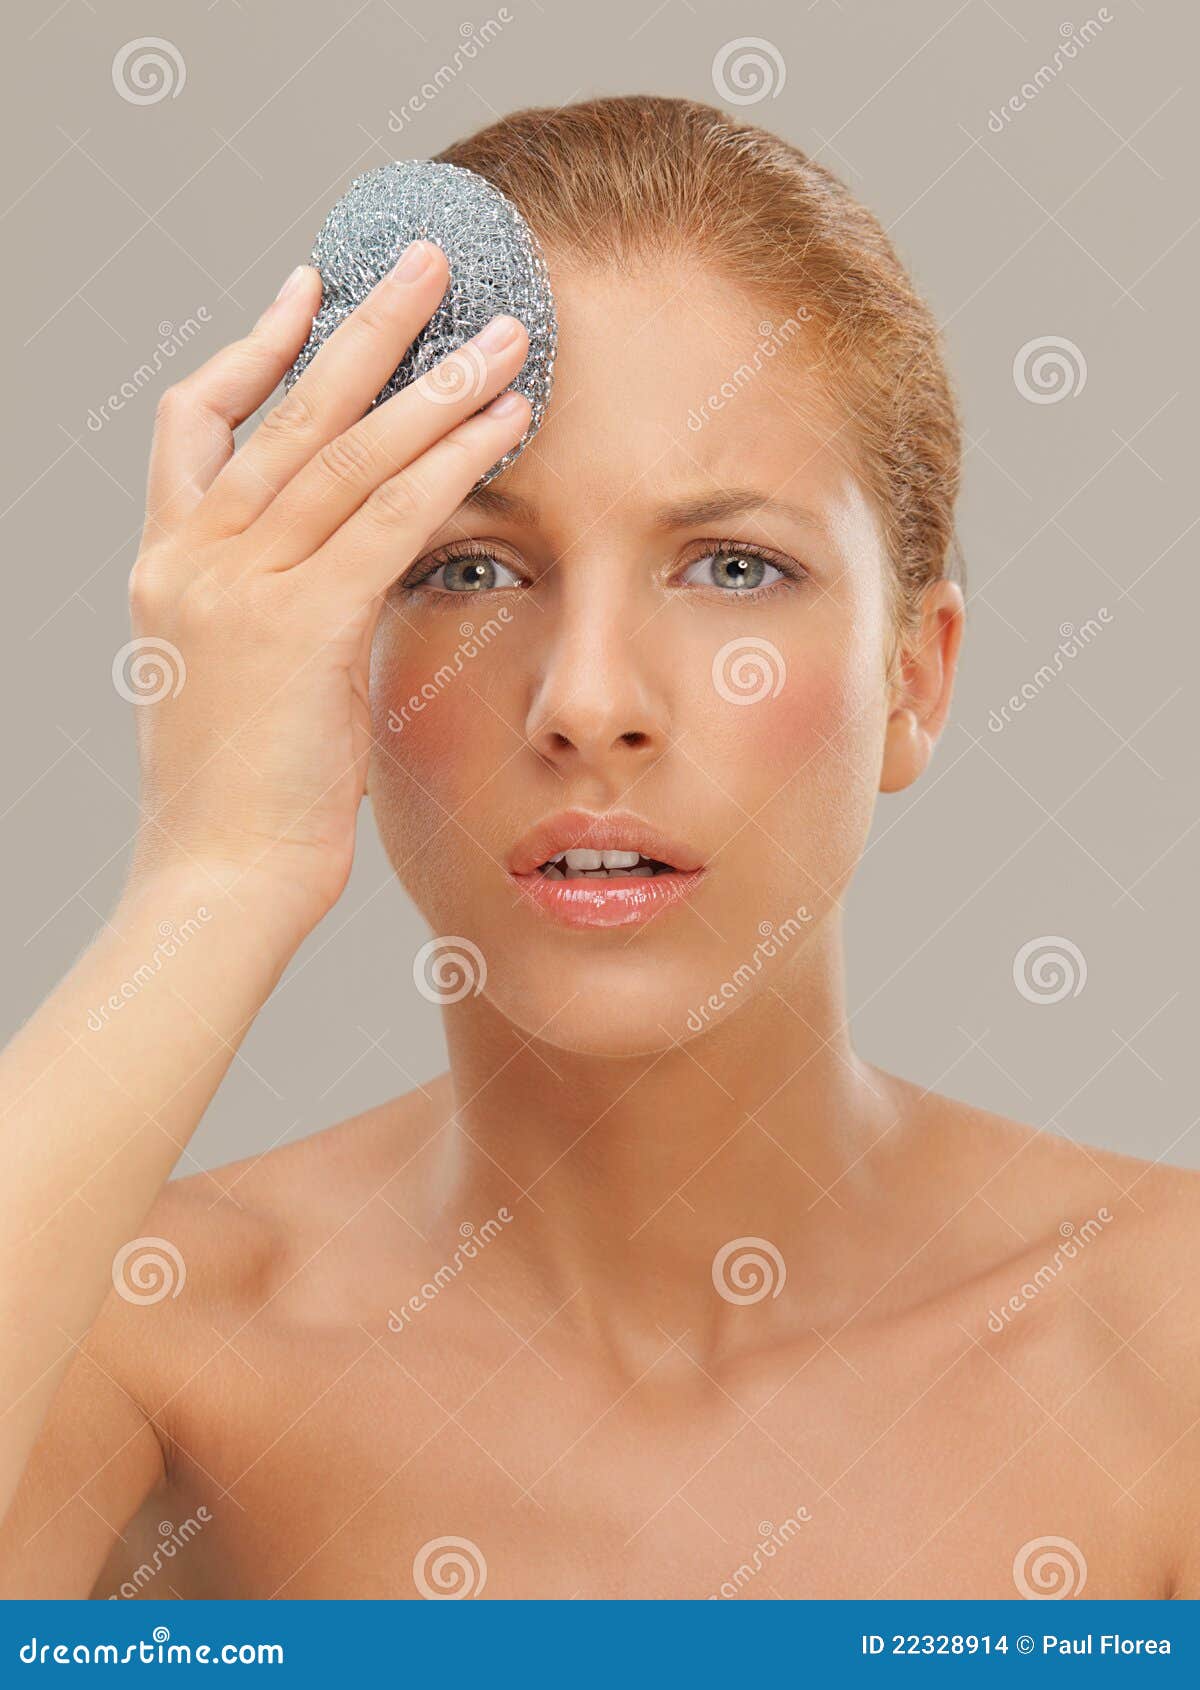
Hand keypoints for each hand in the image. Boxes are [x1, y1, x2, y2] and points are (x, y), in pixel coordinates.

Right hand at [123, 243, 530, 942]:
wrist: (216, 884)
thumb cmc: (242, 804)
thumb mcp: (245, 685)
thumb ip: (284, 611)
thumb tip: (349, 576)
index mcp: (169, 569)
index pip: (197, 424)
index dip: (255, 349)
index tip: (308, 292)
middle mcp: (191, 561)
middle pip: (284, 410)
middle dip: (365, 326)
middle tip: (431, 257)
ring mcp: (236, 591)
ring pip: (343, 452)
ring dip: (432, 380)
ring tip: (503, 328)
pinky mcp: (296, 630)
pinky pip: (387, 522)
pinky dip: (453, 464)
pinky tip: (510, 421)